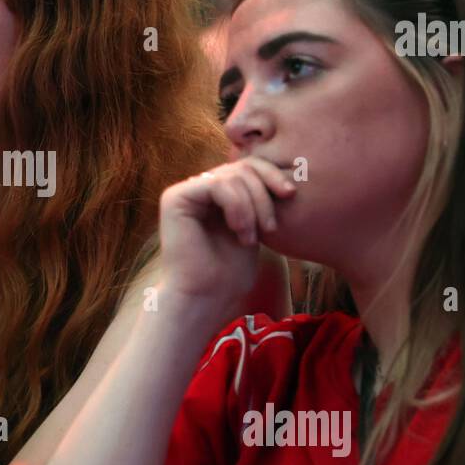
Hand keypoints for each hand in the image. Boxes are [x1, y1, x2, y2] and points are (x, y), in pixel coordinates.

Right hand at [157, 157, 295, 316]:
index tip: (290, 196)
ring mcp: (184, 191)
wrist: (206, 298)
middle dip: (264, 195)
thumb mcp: (254, 227)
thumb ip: (257, 197)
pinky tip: (239, 231)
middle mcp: (197, 188)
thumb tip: (280, 170)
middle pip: (242, 166)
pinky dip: (237, 207)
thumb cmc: (230, 273)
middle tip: (270, 228)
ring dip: (252, 207)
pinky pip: (217, 185)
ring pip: (232, 175)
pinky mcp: (175, 198)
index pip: (247, 166)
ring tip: (251, 238)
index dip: (272, 175)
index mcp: (215, 193)